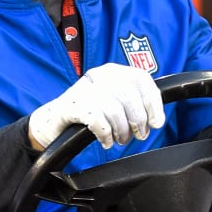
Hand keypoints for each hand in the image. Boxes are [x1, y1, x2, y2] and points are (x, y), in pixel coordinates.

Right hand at [28, 63, 165, 149]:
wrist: (54, 121)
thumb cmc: (89, 113)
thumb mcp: (113, 101)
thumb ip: (134, 103)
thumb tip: (156, 119)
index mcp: (112, 71)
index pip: (140, 79)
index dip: (153, 102)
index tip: (156, 122)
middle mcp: (99, 76)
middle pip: (129, 96)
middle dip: (138, 121)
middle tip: (137, 136)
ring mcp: (84, 90)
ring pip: (115, 110)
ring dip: (121, 131)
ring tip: (119, 139)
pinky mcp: (72, 106)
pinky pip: (98, 121)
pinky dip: (106, 135)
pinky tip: (106, 141)